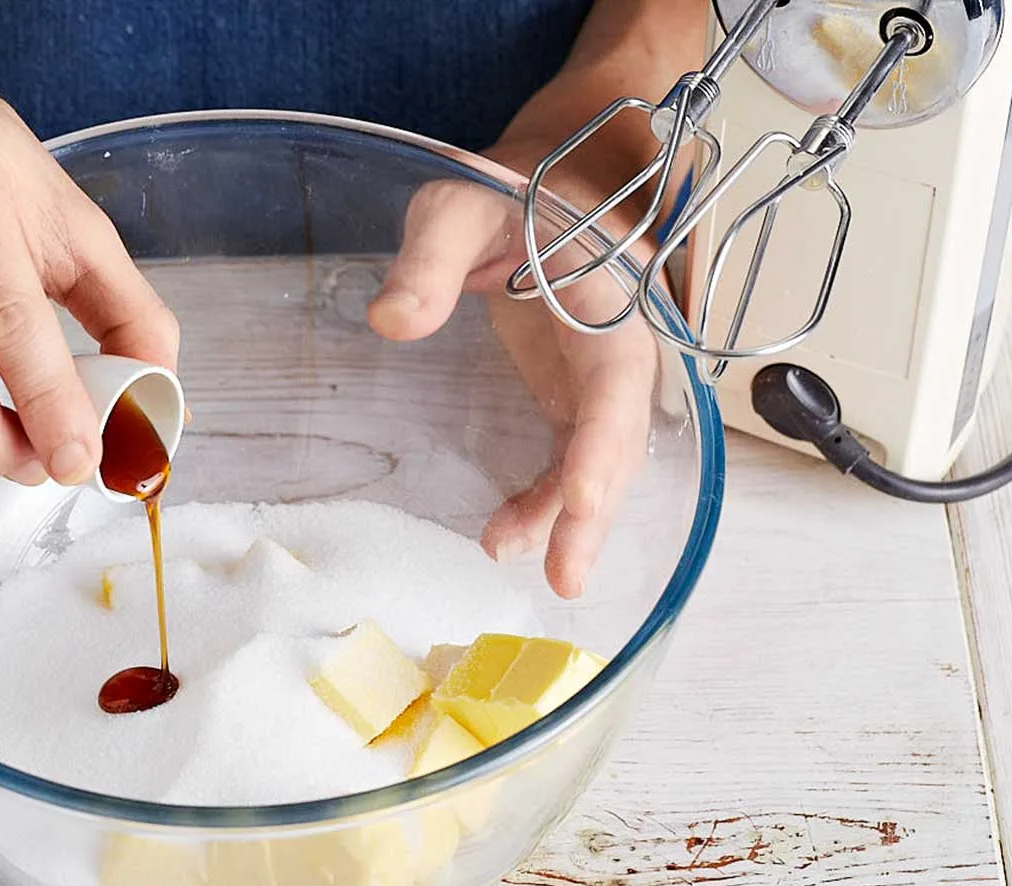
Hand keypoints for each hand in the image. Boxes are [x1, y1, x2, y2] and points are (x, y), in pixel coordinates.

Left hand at [368, 139, 660, 598]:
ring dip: (570, 518)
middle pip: (620, 435)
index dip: (603, 439)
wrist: (548, 186)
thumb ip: (430, 255)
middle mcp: (619, 343)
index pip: (614, 374)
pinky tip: (509, 534)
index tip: (583, 497)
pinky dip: (549, 501)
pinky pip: (573, 457)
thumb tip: (391, 320)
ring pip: (602, 458)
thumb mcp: (457, 203)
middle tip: (565, 573)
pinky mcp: (575, 395)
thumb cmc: (507, 193)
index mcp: (607, 293)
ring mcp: (600, 376)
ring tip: (525, 562)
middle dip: (595, 507)